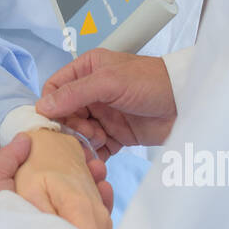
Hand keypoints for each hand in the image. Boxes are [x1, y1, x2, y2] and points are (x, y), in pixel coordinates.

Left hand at [13, 128, 112, 228]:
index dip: (60, 159)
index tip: (72, 146)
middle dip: (82, 169)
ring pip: (84, 201)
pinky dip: (103, 202)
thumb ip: (6, 158)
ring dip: (94, 182)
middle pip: (68, 187)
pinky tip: (104, 188)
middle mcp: (44, 214)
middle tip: (91, 158)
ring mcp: (62, 228)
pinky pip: (96, 219)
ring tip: (99, 169)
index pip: (46, 177)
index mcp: (23, 201)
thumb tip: (25, 138)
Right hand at [36, 49, 177, 157]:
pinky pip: (96, 148)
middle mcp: (92, 92)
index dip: (51, 105)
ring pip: (78, 133)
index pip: (55, 87)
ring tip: (99, 140)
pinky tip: (98, 158)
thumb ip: (75, 93)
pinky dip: (94, 155)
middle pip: (64, 114)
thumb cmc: (151, 82)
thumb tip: (42, 106)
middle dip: (70, 126)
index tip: (54, 121)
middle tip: (86, 131)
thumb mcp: (109, 82)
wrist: (186, 103)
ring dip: (83, 141)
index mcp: (87, 70)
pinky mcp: (116, 135)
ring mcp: (103, 114)